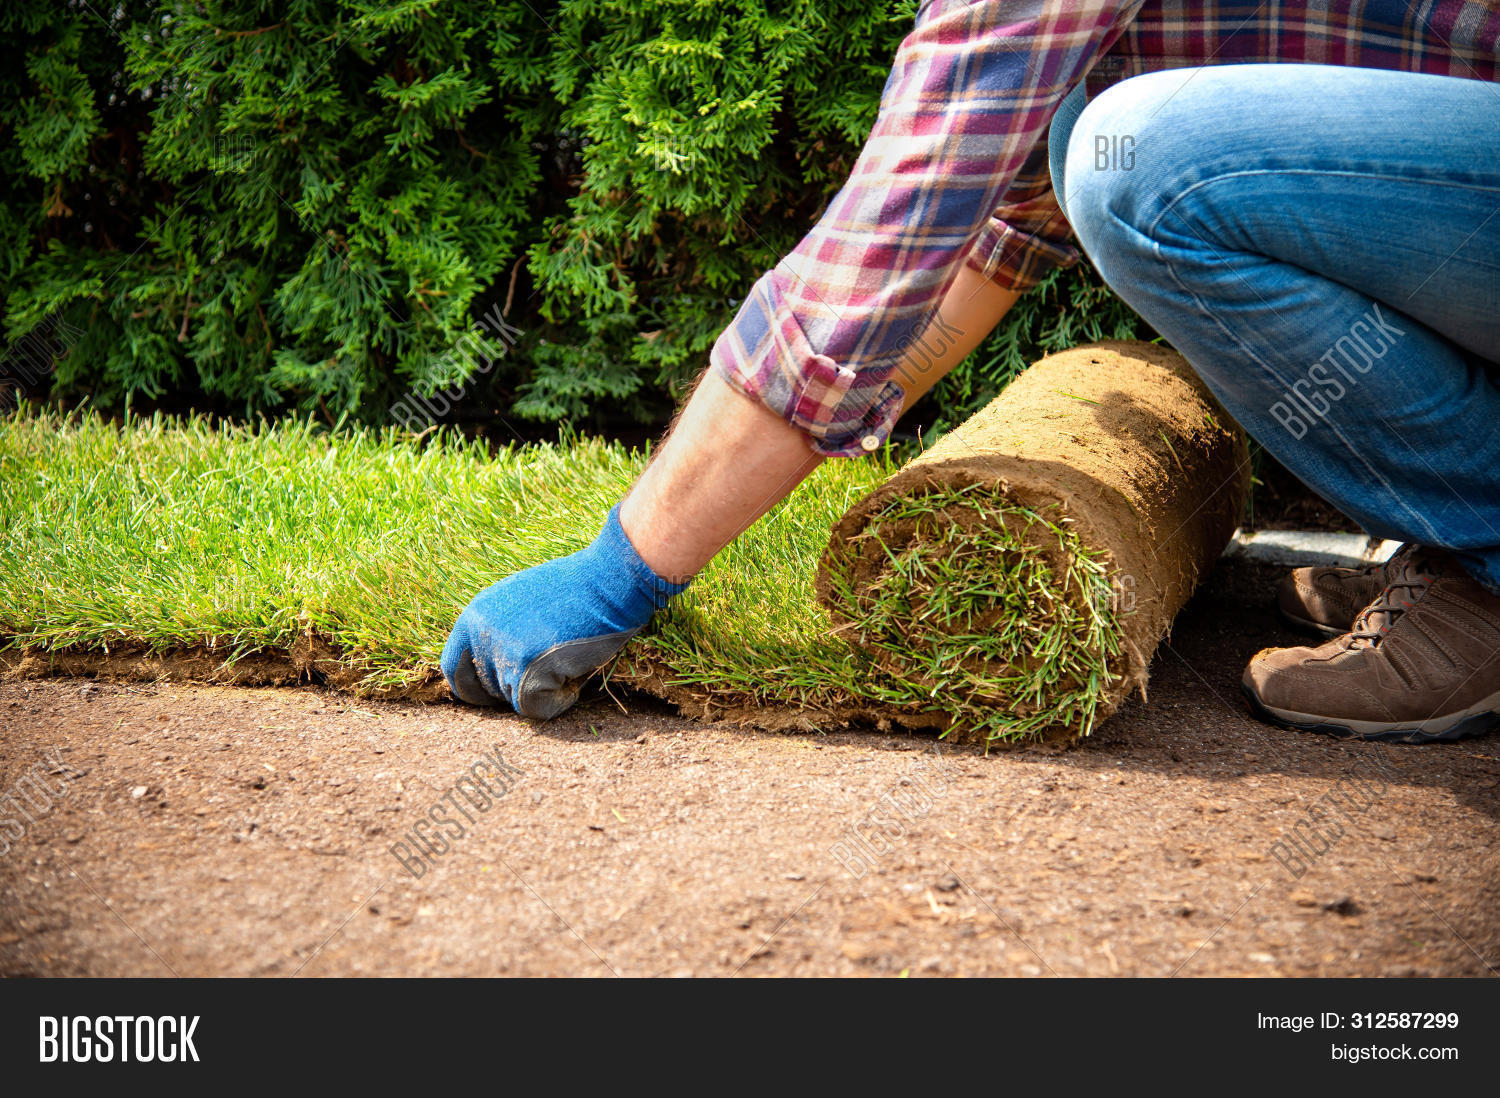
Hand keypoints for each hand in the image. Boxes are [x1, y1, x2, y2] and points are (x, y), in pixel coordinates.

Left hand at [440, 504, 687, 718]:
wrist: (608, 579)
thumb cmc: (576, 590)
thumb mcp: (521, 602)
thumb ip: (498, 632)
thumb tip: (490, 669)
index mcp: (474, 617)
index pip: (453, 668)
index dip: (476, 686)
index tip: (501, 689)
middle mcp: (481, 635)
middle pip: (486, 691)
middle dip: (517, 688)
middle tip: (548, 670)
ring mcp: (503, 653)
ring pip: (513, 701)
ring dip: (543, 690)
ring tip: (567, 659)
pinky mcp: (528, 672)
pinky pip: (536, 709)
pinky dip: (559, 701)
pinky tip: (576, 674)